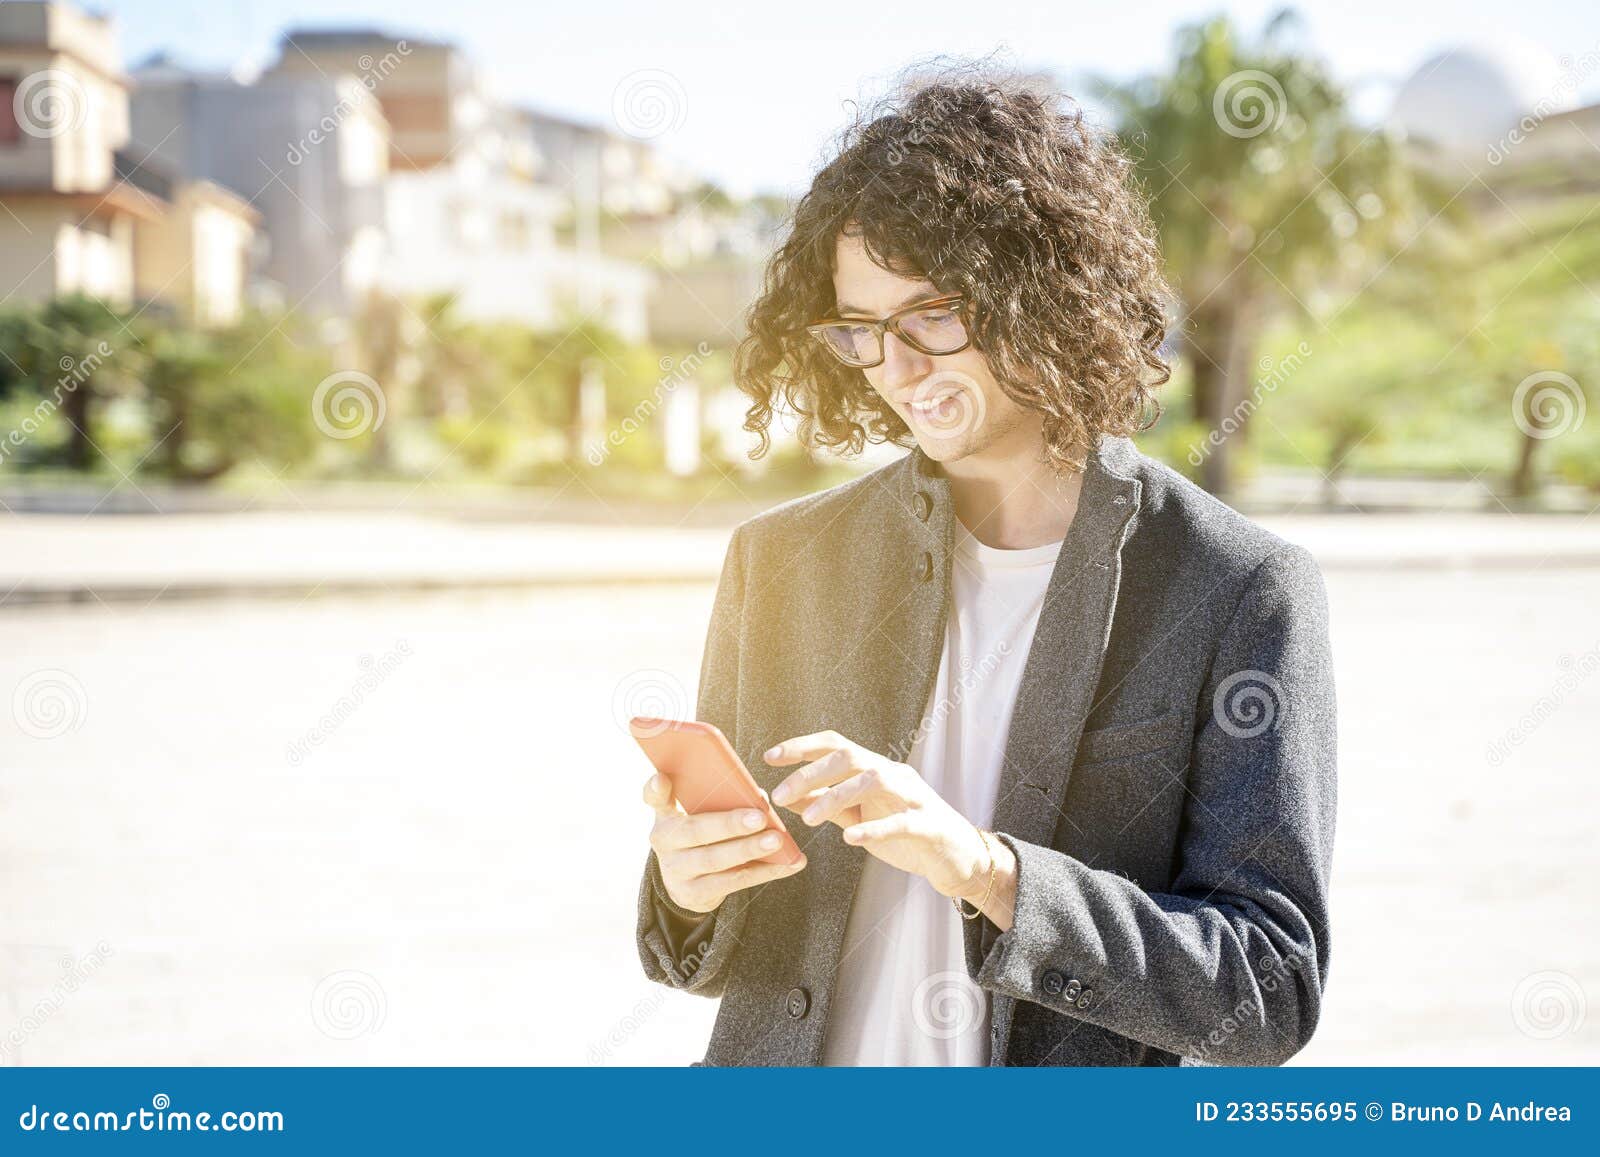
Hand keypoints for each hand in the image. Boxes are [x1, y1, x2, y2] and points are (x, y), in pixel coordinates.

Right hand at [643, 773, 805, 913]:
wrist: (686, 884)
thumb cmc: (701, 835)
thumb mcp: (699, 815)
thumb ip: (721, 801)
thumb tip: (758, 796)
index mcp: (665, 814)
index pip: (654, 798)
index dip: (656, 789)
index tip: (662, 779)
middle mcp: (665, 842)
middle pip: (695, 830)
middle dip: (729, 824)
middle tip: (760, 817)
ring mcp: (677, 870)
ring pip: (715, 860)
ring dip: (749, 850)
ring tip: (776, 841)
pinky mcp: (694, 893)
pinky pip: (733, 882)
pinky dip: (763, 872)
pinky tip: (787, 864)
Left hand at [765, 731, 989, 899]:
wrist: (955, 857)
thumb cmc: (904, 834)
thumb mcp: (859, 817)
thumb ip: (828, 804)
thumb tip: (789, 796)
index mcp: (876, 769)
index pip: (836, 744)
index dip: (802, 746)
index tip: (769, 757)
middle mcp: (894, 774)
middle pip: (850, 756)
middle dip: (811, 772)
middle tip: (780, 795)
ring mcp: (913, 797)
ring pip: (873, 781)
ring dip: (836, 796)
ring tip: (810, 819)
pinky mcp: (928, 825)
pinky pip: (900, 821)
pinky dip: (874, 828)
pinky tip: (850, 839)